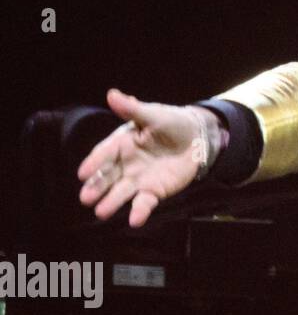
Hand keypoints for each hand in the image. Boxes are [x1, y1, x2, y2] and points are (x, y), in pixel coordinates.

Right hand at [77, 89, 211, 226]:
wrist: (196, 138)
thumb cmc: (171, 122)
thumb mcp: (154, 114)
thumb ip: (133, 109)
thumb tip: (112, 94)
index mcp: (121, 143)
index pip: (105, 153)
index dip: (94, 163)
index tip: (83, 172)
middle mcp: (125, 164)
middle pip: (107, 177)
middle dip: (96, 187)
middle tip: (85, 198)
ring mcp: (138, 179)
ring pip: (121, 192)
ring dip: (111, 202)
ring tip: (101, 212)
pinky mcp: (153, 191)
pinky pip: (145, 202)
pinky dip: (139, 212)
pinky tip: (135, 221)